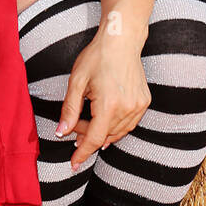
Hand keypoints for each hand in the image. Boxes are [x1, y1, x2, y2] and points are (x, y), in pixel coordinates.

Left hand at [56, 26, 150, 169]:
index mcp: (108, 105)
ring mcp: (138, 106)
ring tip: (87, 123)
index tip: (73, 164)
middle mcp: (127, 109)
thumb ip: (69, 110)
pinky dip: (115, 126)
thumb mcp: (76, 82)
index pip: (94, 139)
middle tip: (74, 127)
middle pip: (104, 136)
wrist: (121, 40)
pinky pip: (128, 124)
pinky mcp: (144, 102)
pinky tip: (105, 120)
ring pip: (118, 132)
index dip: (82, 153)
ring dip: (101, 132)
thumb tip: (61, 132)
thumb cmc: (97, 57)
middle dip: (87, 137)